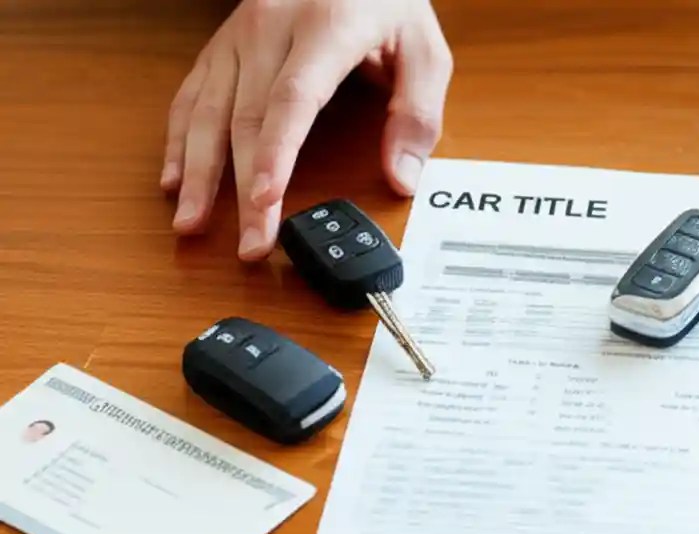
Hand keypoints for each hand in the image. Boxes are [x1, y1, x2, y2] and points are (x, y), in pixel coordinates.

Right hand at [161, 0, 452, 259]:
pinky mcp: (223, 44)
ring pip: (207, 110)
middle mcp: (272, 26)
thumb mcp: (424, 48)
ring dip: (198, 173)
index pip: (293, 100)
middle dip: (242, 189)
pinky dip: (180, 140)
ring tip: (191, 223)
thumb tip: (402, 177)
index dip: (275, 155)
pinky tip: (173, 180)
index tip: (264, 200)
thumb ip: (416, 113)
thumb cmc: (386, 0)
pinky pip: (192, 94)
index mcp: (326, 26)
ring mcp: (239, 34)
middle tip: (249, 244)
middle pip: (247, 118)